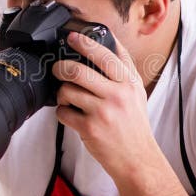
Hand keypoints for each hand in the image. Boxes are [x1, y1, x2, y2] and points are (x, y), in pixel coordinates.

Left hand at [52, 31, 161, 182]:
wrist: (138, 159)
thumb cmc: (134, 125)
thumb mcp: (137, 93)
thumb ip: (124, 71)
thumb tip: (108, 44)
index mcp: (129, 82)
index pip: (107, 54)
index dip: (86, 42)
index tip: (73, 36)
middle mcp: (118, 94)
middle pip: (78, 70)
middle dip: (61, 67)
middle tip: (57, 68)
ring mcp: (103, 111)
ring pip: (67, 90)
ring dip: (61, 93)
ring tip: (66, 97)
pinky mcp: (90, 128)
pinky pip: (63, 112)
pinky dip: (62, 112)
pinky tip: (70, 114)